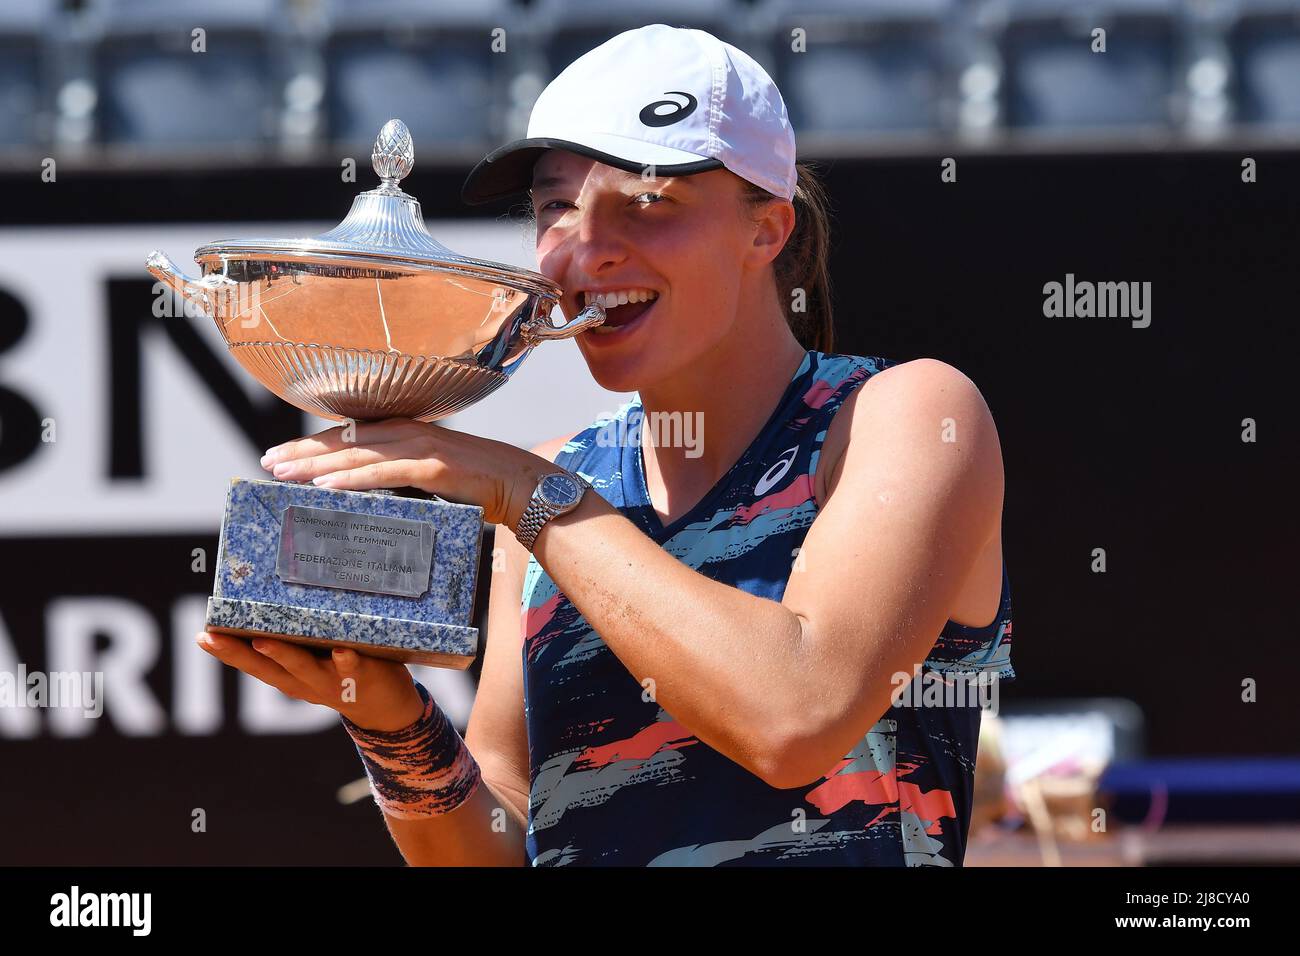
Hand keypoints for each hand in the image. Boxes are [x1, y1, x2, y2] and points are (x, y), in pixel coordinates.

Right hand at [195, 631, 425, 731]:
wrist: (387, 709)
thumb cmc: (344, 672)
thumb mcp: (316, 657)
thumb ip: (299, 637)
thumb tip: (276, 599)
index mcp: (289, 677)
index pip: (251, 663)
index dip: (226, 652)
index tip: (202, 636)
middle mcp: (305, 682)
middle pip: (267, 668)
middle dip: (239, 653)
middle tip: (214, 638)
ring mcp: (332, 681)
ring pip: (304, 668)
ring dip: (284, 656)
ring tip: (265, 641)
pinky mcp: (362, 676)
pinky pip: (353, 668)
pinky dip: (346, 661)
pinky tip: (342, 651)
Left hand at [259, 418, 545, 528]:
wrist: (521, 483)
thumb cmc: (479, 484)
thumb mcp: (432, 475)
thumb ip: (401, 476)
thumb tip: (370, 493)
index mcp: (405, 430)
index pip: (348, 434)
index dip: (311, 444)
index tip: (279, 454)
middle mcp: (407, 432)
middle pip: (343, 440)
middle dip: (301, 452)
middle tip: (266, 462)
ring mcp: (419, 447)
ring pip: (355, 454)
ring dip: (315, 464)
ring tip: (282, 474)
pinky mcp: (431, 468)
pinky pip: (382, 474)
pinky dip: (351, 479)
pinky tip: (325, 487)